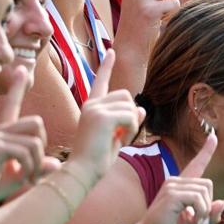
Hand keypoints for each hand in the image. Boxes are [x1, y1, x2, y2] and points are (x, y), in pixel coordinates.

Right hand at [0, 66, 47, 211]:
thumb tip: (56, 165)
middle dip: (42, 148)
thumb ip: (37, 168)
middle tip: (34, 169)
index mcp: (3, 132)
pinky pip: (26, 151)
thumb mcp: (20, 176)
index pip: (12, 104)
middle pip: (37, 123)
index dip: (17, 87)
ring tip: (27, 178)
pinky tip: (20, 178)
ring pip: (34, 141)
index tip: (22, 69)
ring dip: (36, 163)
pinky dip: (29, 168)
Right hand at [65, 49, 144, 181]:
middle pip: (126, 95)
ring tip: (118, 140)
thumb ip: (127, 122)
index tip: (112, 52)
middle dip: (131, 116)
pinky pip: (130, 116)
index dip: (107, 66)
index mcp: (91, 107)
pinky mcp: (101, 116)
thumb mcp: (117, 137)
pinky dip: (132, 130)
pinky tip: (120, 141)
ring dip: (132, 125)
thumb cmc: (97, 160)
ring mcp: (95, 108)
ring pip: (130, 105)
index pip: (100, 82)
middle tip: (121, 136)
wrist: (82, 172)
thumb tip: (140, 108)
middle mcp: (91, 104)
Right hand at [123, 132, 223, 223]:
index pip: (196, 164)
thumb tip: (223, 201)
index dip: (206, 151)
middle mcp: (175, 181)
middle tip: (198, 220)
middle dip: (208, 204)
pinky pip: (197, 198)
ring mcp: (172, 186)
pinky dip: (200, 212)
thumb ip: (210, 214)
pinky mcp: (171, 194)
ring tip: (193, 223)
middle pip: (207, 184)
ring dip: (204, 211)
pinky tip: (191, 221)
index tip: (213, 136)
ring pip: (204, 191)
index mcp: (180, 185)